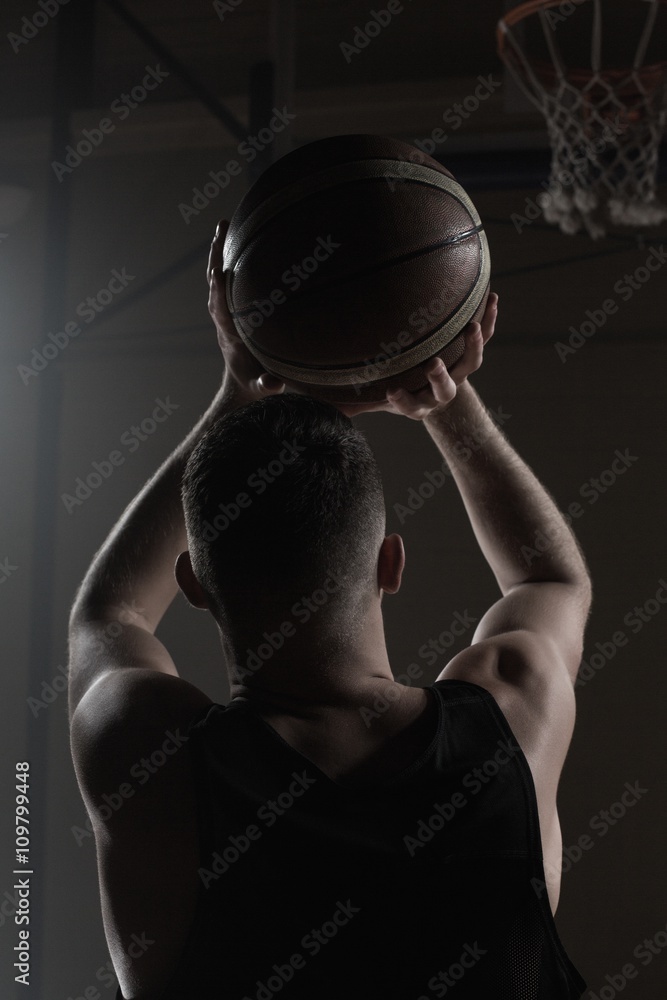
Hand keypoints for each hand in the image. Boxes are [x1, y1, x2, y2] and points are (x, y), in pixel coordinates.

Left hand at [208, 219, 285, 405]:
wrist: (243, 383)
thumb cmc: (254, 383)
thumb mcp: (261, 386)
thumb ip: (267, 384)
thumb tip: (273, 384)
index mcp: (229, 335)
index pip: (220, 309)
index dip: (218, 292)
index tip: (218, 272)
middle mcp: (222, 319)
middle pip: (214, 284)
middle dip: (216, 257)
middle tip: (221, 229)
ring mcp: (224, 311)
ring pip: (217, 277)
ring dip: (219, 252)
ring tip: (224, 224)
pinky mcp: (230, 307)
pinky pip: (226, 280)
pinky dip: (227, 259)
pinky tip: (235, 240)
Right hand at [336, 292, 497, 419]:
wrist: (431, 390)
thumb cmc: (397, 389)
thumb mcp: (375, 401)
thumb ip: (353, 404)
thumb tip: (325, 409)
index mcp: (419, 404)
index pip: (411, 406)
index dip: (402, 400)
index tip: (390, 391)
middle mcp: (441, 391)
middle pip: (445, 390)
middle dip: (439, 379)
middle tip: (433, 365)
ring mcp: (458, 372)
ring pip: (470, 363)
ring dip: (473, 346)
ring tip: (472, 327)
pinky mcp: (469, 353)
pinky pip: (485, 337)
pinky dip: (489, 320)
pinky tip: (493, 299)